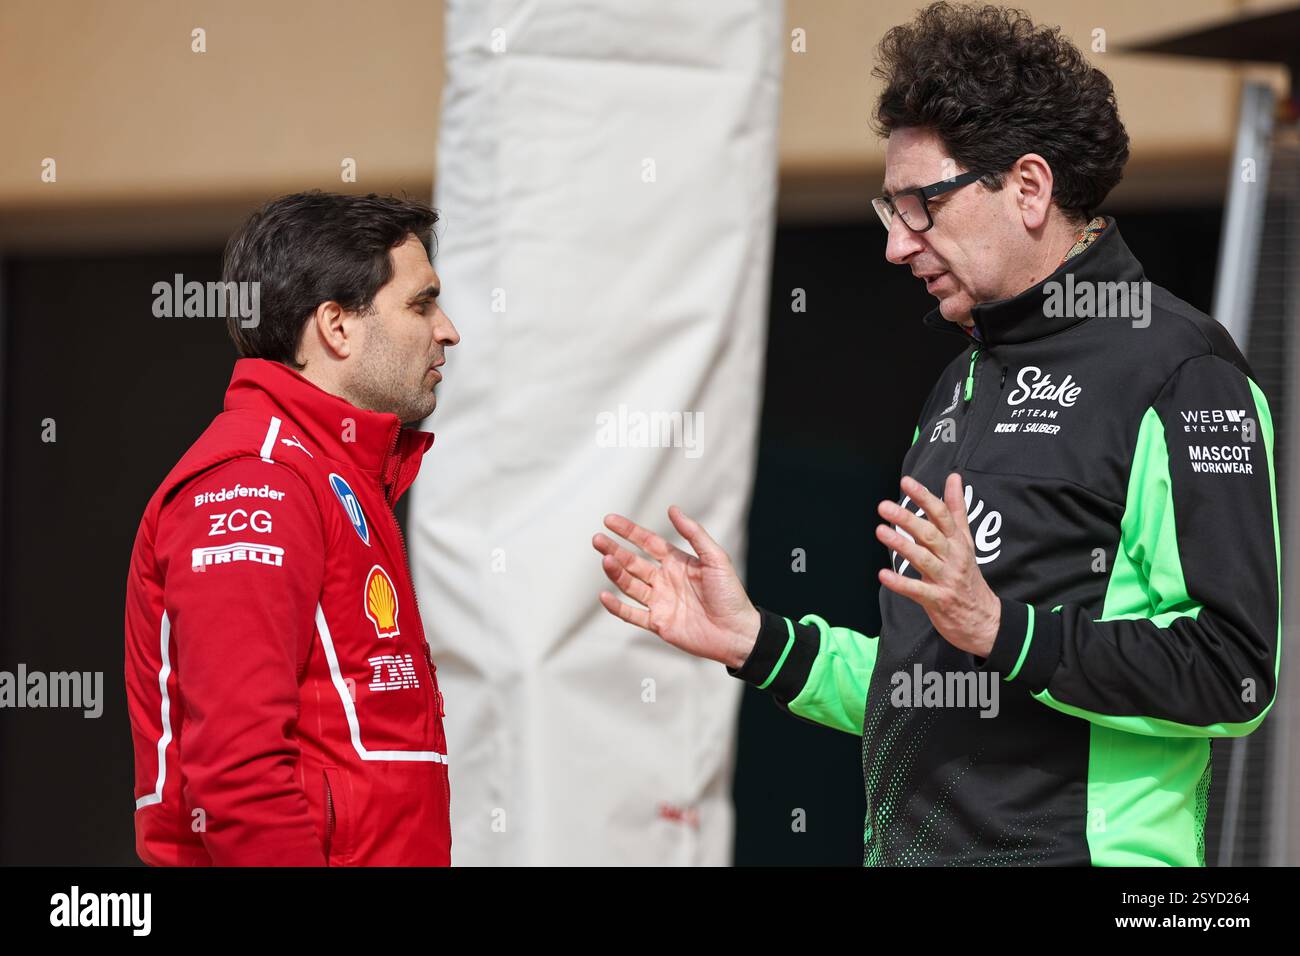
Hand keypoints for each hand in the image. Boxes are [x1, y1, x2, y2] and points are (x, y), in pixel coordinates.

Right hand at [593, 506, 759, 668]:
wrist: (737, 632)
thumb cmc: (731, 594)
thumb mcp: (716, 558)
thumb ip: (694, 533)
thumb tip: (673, 509)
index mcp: (677, 562)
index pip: (647, 542)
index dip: (628, 531)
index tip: (609, 520)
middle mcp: (665, 580)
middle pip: (633, 562)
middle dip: (614, 550)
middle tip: (597, 539)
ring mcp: (660, 602)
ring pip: (630, 585)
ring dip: (616, 573)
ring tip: (604, 560)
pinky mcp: (658, 623)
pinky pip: (632, 614)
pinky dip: (617, 607)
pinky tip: (604, 595)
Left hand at [875, 473, 1000, 656]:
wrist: (985, 619)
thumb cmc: (968, 576)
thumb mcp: (966, 541)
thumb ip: (957, 509)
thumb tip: (953, 477)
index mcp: (958, 541)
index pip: (942, 514)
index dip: (924, 497)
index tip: (906, 482)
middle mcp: (954, 557)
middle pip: (930, 534)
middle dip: (907, 519)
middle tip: (884, 506)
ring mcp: (946, 579)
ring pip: (923, 559)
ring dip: (901, 545)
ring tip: (880, 531)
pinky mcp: (938, 601)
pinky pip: (918, 591)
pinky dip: (901, 583)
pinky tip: (883, 575)